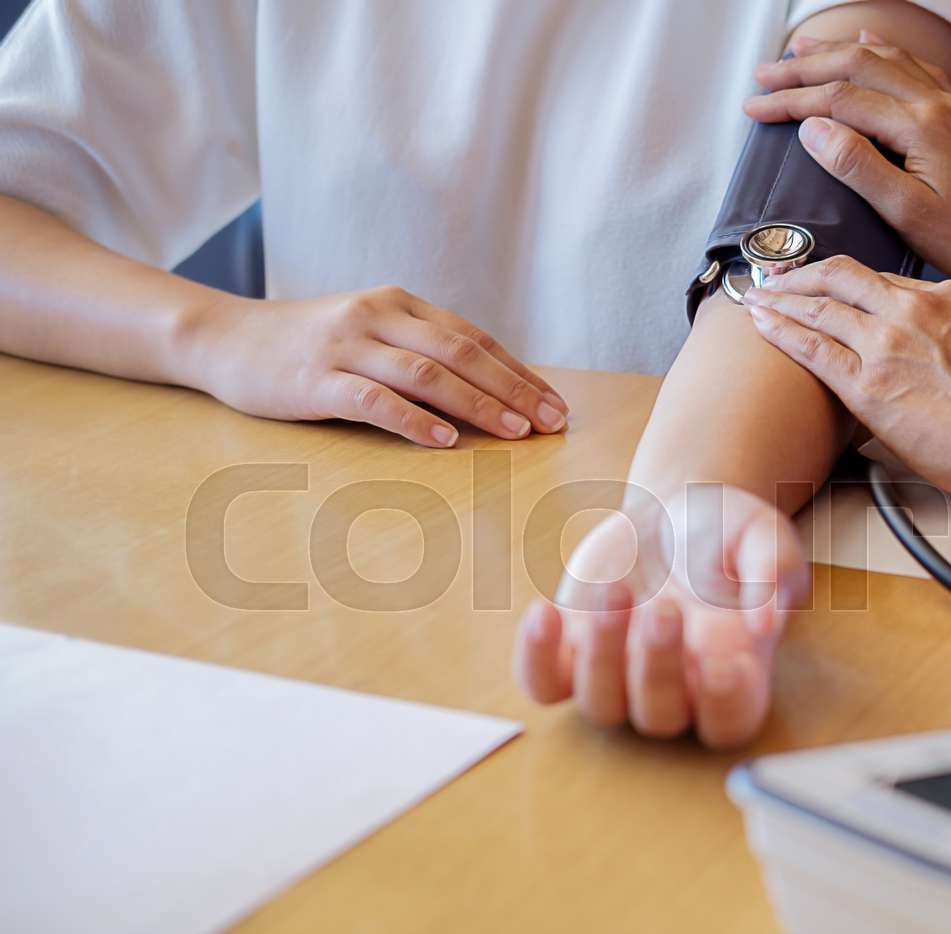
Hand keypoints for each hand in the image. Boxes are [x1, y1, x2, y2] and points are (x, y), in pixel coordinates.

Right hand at [183, 287, 568, 446]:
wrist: (223, 339)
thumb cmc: (307, 347)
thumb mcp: (369, 334)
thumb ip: (418, 352)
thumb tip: (488, 390)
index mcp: (398, 304)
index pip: (473, 338)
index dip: (519, 372)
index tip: (555, 404)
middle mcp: (377, 316)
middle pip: (461, 353)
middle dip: (513, 389)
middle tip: (550, 423)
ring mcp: (345, 346)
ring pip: (426, 373)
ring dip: (477, 404)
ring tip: (514, 433)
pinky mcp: (315, 380)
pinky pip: (374, 399)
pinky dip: (413, 419)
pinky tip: (444, 440)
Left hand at [515, 485, 809, 747]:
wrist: (672, 514)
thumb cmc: (728, 532)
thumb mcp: (764, 534)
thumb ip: (774, 570)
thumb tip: (764, 622)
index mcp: (734, 673)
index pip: (730, 721)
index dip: (725, 706)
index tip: (724, 665)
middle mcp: (676, 690)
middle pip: (660, 715)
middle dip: (657, 667)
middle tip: (666, 608)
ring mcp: (618, 677)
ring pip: (601, 703)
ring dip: (602, 656)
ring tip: (617, 592)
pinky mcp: (571, 655)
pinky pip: (543, 682)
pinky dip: (535, 658)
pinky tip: (544, 612)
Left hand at [741, 257, 950, 501]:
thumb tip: (929, 360)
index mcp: (949, 298)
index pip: (883, 280)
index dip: (847, 282)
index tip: (829, 285)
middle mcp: (914, 309)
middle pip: (843, 276)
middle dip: (803, 275)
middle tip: (779, 278)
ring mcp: (888, 343)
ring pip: (820, 305)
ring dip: (782, 298)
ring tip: (759, 298)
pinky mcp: (868, 383)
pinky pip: (812, 347)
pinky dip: (781, 330)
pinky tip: (763, 324)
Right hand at [745, 35, 950, 293]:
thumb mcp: (909, 214)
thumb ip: (858, 167)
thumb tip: (814, 130)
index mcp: (918, 126)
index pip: (839, 100)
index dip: (791, 102)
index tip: (755, 109)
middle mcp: (934, 104)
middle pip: (857, 67)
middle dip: (804, 68)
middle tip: (764, 76)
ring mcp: (949, 106)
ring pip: (884, 58)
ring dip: (837, 53)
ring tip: (801, 52)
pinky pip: (912, 66)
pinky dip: (880, 53)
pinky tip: (869, 46)